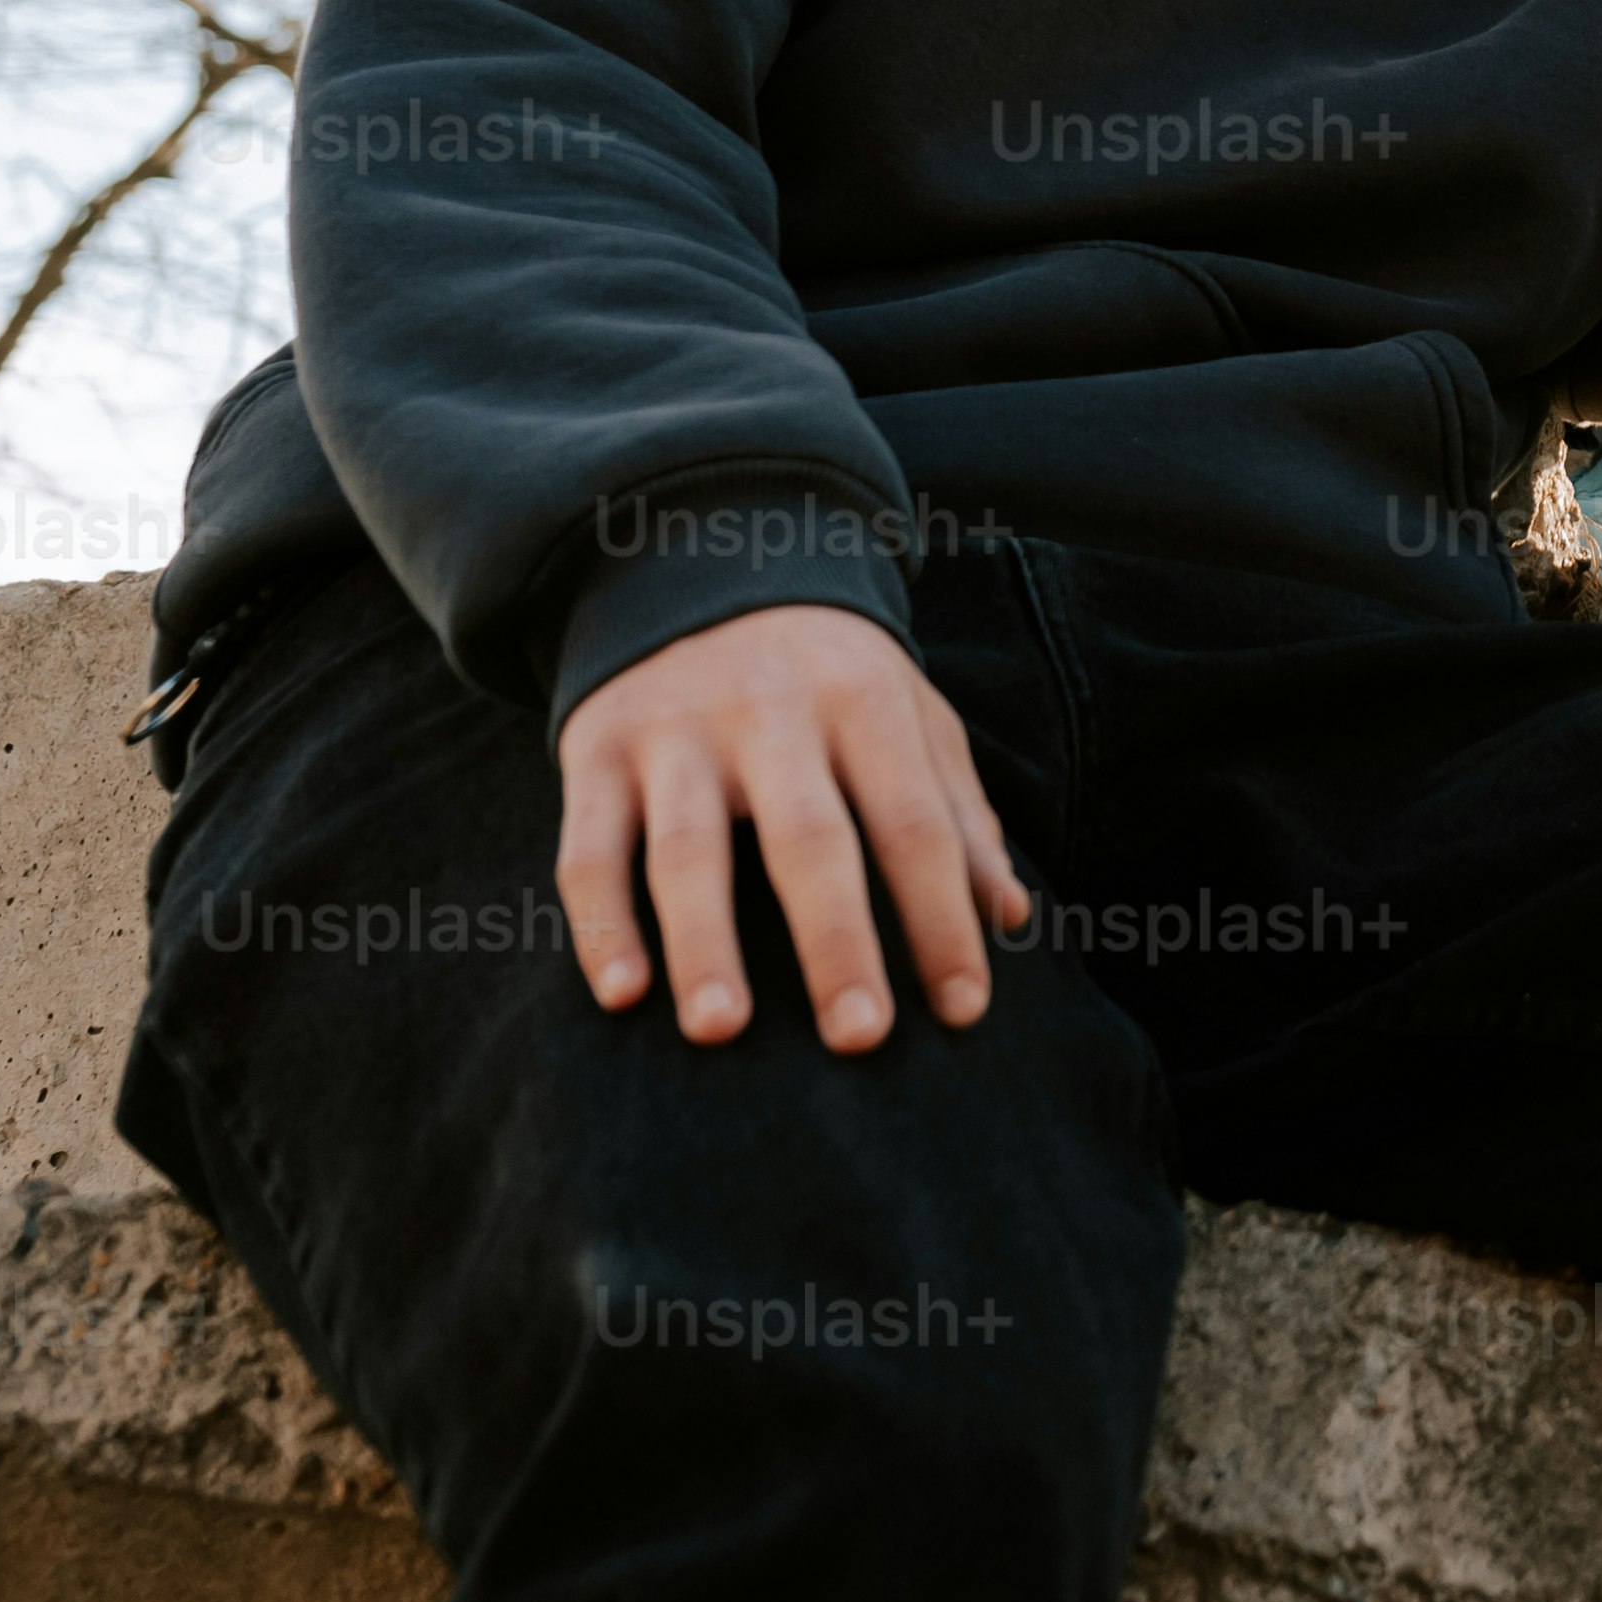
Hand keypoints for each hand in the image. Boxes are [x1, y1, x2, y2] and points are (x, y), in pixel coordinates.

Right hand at [556, 600, 1027, 1053]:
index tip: (963, 1011)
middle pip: (809, 838)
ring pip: (688, 849)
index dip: (942, 917)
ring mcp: (677, 732)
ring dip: (703, 943)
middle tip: (859, 1037)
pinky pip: (590, 848)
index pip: (914, 823)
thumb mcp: (908, 714)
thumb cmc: (828, 674)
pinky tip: (623, 994)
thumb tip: (1012, 917)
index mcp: (864, 704)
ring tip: (721, 1032)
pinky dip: (601, 924)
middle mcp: (771, 713)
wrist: (698, 564)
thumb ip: (959, 813)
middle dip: (836, 941)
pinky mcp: (597, 752)